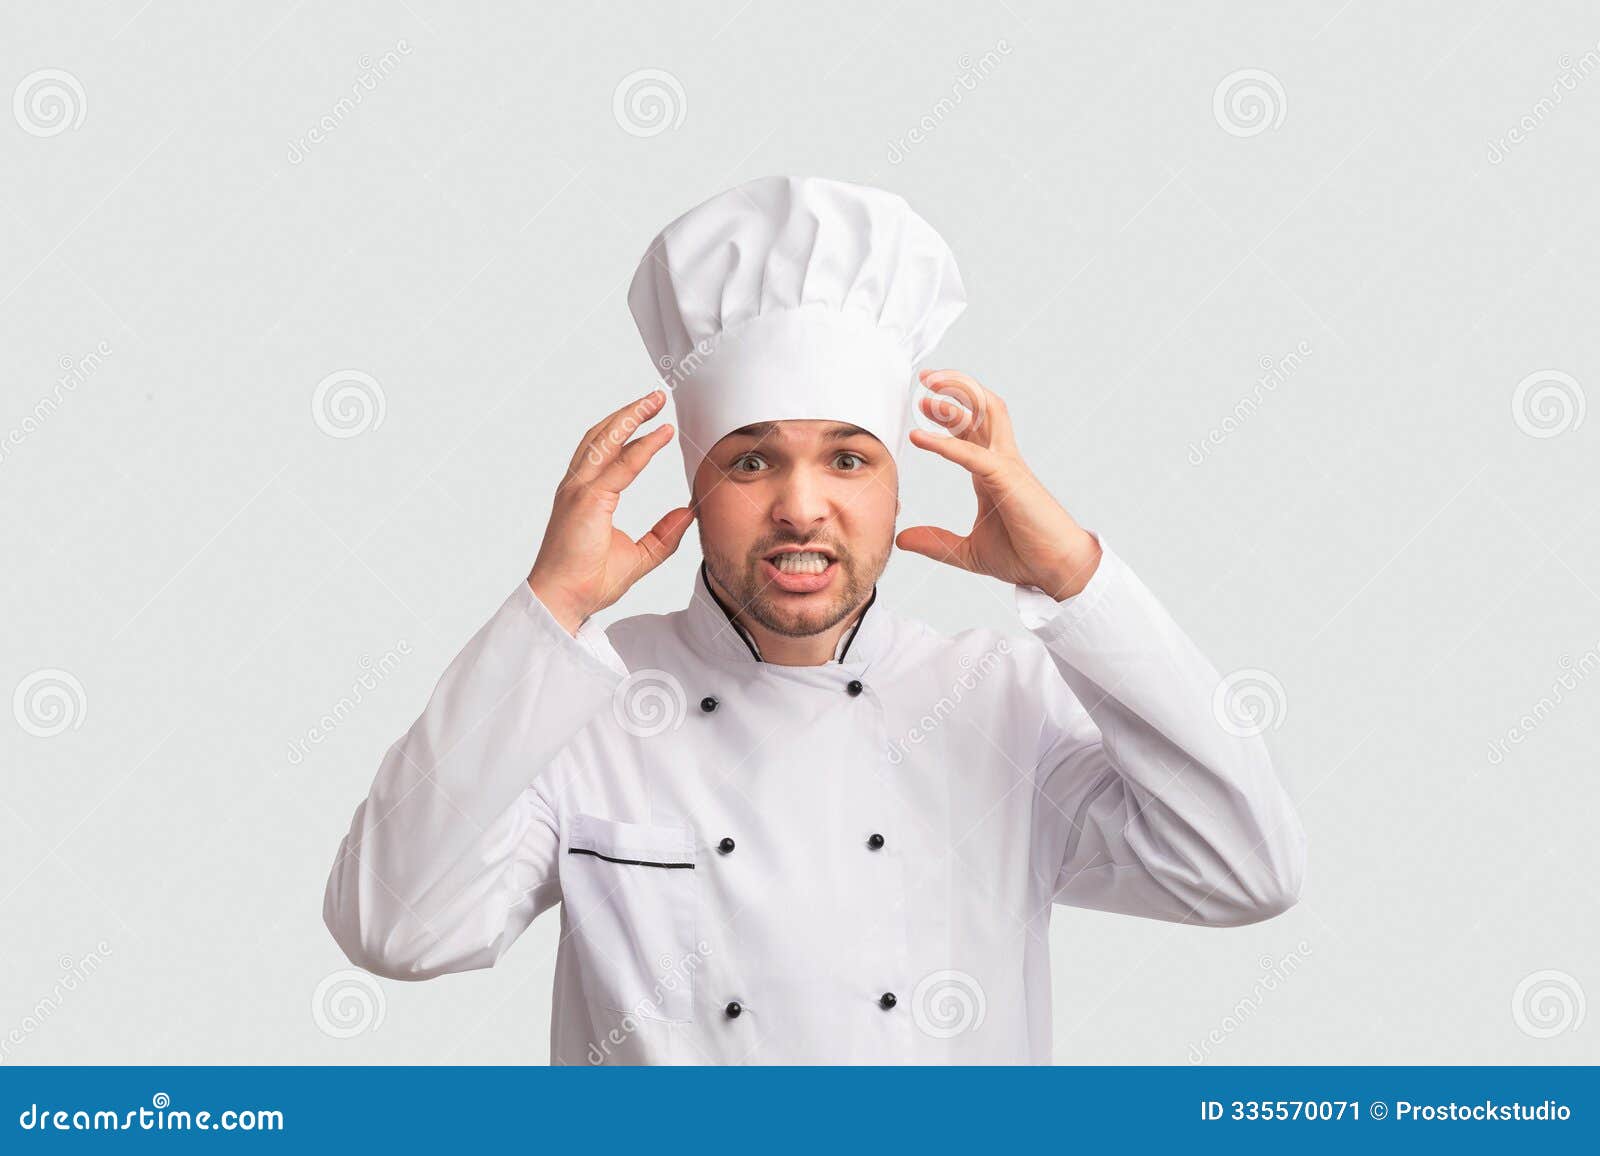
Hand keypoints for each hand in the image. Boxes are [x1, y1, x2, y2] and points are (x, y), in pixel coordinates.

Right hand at [527, 390, 694, 633]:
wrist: (566, 601)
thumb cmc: (590, 581)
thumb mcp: (640, 556)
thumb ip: (664, 534)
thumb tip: (689, 513)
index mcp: (585, 496)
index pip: (608, 454)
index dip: (630, 435)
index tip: (655, 422)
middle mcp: (577, 487)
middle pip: (602, 436)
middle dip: (629, 413)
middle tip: (656, 397)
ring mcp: (578, 491)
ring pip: (605, 440)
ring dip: (631, 417)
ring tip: (654, 401)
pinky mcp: (586, 500)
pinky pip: (620, 467)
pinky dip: (641, 447)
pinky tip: (660, 435)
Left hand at [896, 370, 1102, 599]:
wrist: (1056, 571)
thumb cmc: (1023, 556)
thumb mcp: (967, 551)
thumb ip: (936, 542)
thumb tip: (903, 538)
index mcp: (992, 472)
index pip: (973, 428)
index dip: (949, 412)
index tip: (924, 404)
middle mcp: (1001, 461)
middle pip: (982, 408)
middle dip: (955, 387)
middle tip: (924, 380)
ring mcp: (1008, 466)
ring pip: (987, 412)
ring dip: (959, 394)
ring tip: (930, 386)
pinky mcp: (1008, 479)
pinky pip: (972, 454)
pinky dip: (944, 443)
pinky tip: (919, 437)